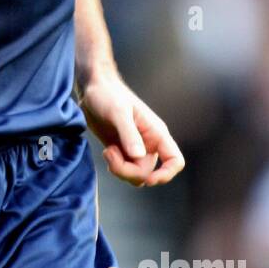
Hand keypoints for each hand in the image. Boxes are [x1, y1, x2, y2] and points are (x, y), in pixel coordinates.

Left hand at [78, 69, 184, 186]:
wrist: (93, 89)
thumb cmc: (108, 95)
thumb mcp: (118, 112)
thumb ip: (129, 134)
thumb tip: (138, 156)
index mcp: (156, 133)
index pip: (175, 160)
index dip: (166, 174)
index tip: (148, 179)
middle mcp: (149, 144)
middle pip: (147, 173)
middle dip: (127, 170)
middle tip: (109, 153)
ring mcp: (136, 149)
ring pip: (135, 175)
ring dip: (119, 169)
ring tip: (107, 151)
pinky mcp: (122, 151)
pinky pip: (124, 171)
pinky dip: (115, 167)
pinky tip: (107, 152)